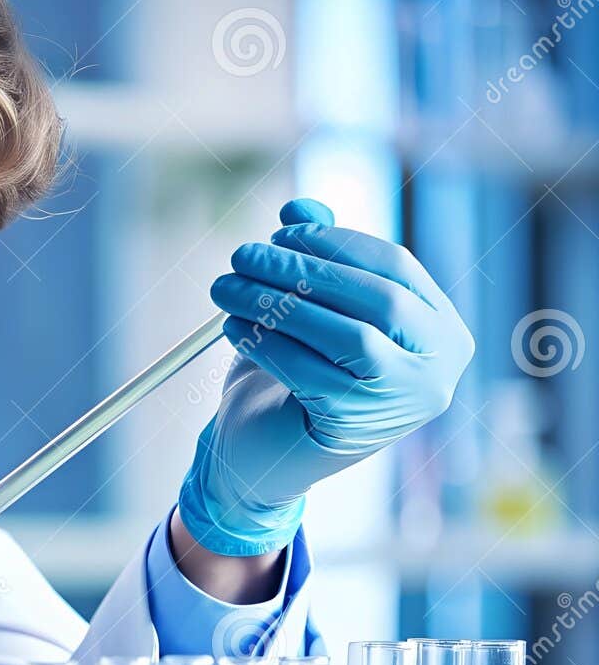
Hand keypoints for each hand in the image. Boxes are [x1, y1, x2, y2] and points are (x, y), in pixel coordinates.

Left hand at [178, 198, 474, 555]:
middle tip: (243, 254)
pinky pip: (312, 373)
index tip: (281, 231)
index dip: (337, 243)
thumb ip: (316, 261)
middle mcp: (436, 368)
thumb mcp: (310, 313)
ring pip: (348, 337)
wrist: (263, 456)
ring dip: (279, 304)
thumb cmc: (294, 376)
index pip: (397, 268)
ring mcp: (403, 402)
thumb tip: (299, 208)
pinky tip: (234, 329)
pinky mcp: (356, 427)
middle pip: (379, 300)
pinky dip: (268, 343)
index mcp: (438, 329)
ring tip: (226, 289)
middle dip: (305, 271)